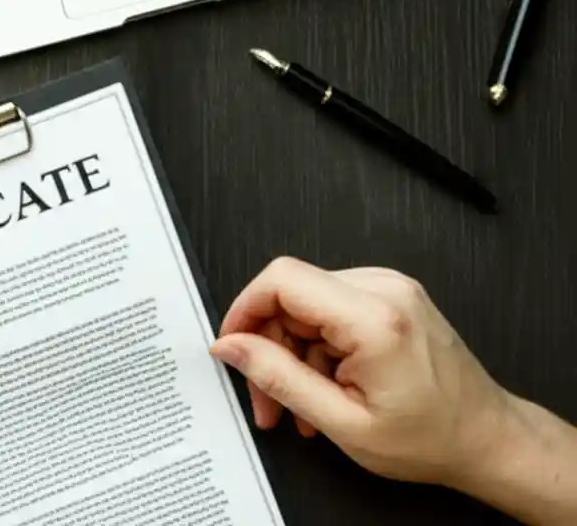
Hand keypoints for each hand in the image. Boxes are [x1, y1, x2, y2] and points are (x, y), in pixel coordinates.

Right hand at [210, 257, 510, 486]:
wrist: (487, 440)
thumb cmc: (431, 438)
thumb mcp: (342, 421)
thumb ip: (278, 378)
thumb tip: (232, 346)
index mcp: (374, 318)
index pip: (282, 280)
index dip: (244, 310)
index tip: (232, 346)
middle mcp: (385, 291)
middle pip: (291, 295)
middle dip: (268, 347)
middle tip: (266, 399)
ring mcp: (391, 291)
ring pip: (306, 306)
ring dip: (291, 354)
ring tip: (298, 405)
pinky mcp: (391, 299)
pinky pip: (330, 311)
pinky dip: (315, 349)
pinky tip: (322, 388)